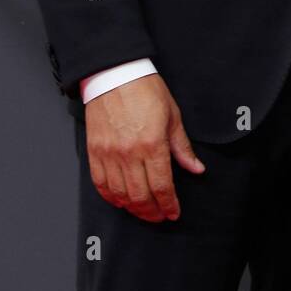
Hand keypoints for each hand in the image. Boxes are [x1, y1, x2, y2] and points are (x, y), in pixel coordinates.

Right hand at [83, 74, 204, 221]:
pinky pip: (100, 184)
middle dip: (153, 212)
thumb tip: (196, 168)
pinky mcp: (94, 151)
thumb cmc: (145, 90)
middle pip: (141, 196)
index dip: (169, 205)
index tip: (174, 212)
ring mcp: (109, 153)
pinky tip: (120, 200)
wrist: (115, 74)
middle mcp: (129, 153)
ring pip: (121, 194)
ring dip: (133, 208)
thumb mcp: (172, 116)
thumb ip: (182, 147)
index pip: (162, 186)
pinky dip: (111, 197)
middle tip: (160, 216)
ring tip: (143, 210)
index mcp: (152, 144)